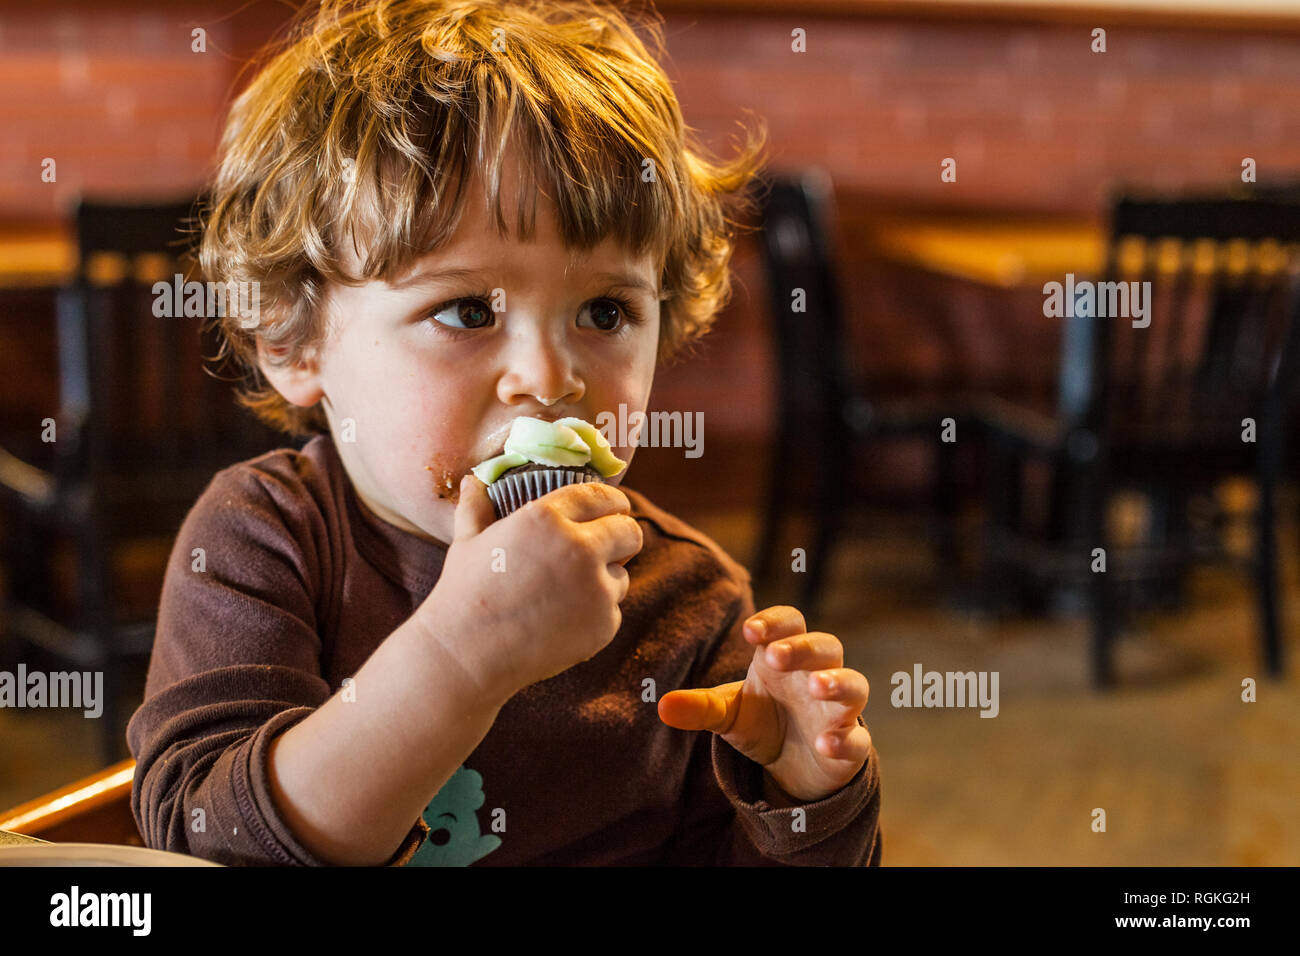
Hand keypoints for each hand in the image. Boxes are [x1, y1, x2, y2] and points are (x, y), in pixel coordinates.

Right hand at [417, 475, 642, 701]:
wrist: (466, 655)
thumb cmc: (463, 593)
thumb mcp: (467, 541)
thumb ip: (477, 506)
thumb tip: (473, 480)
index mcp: (546, 517)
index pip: (602, 496)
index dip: (613, 502)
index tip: (614, 509)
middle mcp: (579, 548)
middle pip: (629, 532)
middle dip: (621, 537)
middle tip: (606, 548)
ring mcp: (595, 589)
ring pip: (621, 575)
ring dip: (605, 579)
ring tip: (566, 593)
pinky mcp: (603, 624)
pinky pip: (611, 610)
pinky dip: (594, 615)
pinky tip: (561, 620)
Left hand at [657, 605, 870, 802]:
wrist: (791, 766)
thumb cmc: (761, 721)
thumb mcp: (727, 714)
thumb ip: (700, 708)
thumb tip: (662, 706)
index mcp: (785, 656)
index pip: (790, 623)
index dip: (774, 622)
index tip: (750, 632)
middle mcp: (817, 675)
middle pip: (825, 646)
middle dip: (803, 648)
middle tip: (777, 657)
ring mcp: (838, 710)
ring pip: (854, 684)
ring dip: (838, 682)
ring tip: (817, 688)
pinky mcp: (849, 746)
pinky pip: (857, 739)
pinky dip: (846, 739)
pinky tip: (825, 743)